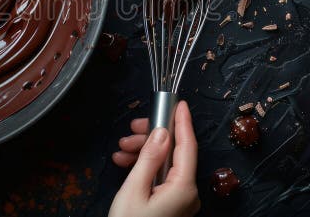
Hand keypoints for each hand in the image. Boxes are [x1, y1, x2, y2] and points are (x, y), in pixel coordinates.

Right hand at [109, 101, 199, 216]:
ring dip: (143, 153)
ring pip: (164, 164)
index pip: (187, 146)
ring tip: (121, 150)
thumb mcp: (134, 189)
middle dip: (152, 138)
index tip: (179, 104)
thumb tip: (162, 133)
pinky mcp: (170, 205)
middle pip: (174, 153)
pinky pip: (160, 178)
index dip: (183, 122)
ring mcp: (179, 201)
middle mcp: (187, 194)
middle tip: (132, 129)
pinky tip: (126, 164)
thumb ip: (150, 157)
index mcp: (184, 188)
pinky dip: (144, 168)